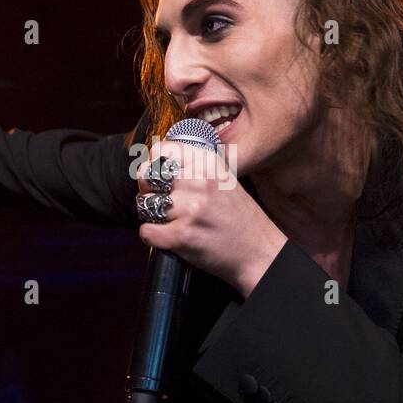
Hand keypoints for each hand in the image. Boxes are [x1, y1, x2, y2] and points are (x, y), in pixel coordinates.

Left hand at [135, 138, 286, 296]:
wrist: (258, 251)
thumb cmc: (239, 217)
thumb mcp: (222, 179)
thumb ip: (194, 167)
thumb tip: (156, 161)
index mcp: (208, 163)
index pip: (162, 151)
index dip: (154, 164)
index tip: (158, 175)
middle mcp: (198, 181)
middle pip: (148, 176)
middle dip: (148, 190)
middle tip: (161, 201)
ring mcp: (189, 208)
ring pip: (144, 204)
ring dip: (152, 215)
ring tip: (171, 221)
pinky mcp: (182, 235)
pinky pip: (146, 231)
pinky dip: (153, 237)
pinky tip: (169, 237)